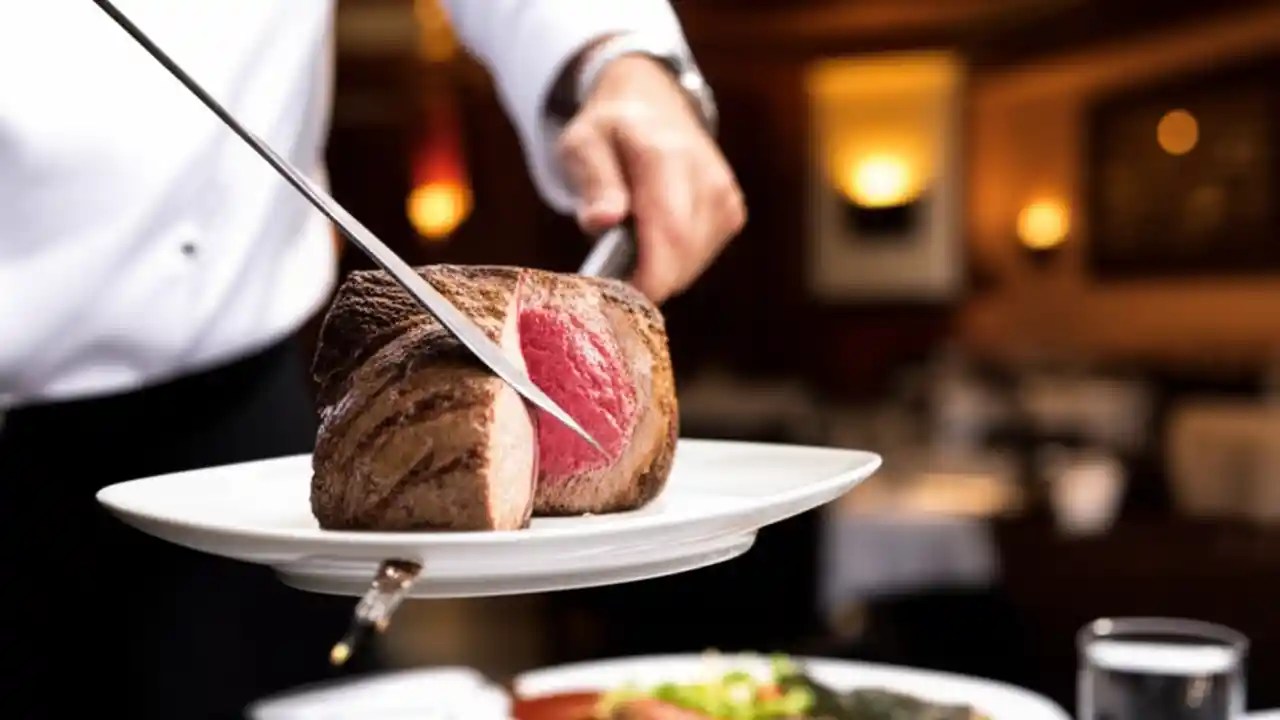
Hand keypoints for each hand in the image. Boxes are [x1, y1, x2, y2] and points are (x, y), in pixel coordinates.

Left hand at [558, 55, 745, 302]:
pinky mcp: (732, 214)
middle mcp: (707, 177)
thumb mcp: (582, 144)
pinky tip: (653, 237)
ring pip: (690, 266)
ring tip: (628, 242)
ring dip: (656, 270)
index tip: (611, 295)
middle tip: (609, 275)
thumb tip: (603, 221)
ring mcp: (726, 197)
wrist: (653, 107)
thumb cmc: (609, 132)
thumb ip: (593, 181)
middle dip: (644, 280)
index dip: (644, 278)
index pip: (669, 234)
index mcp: (666, 156)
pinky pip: (699, 260)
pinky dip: (672, 261)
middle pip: (682, 258)